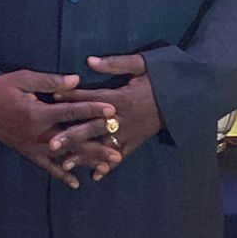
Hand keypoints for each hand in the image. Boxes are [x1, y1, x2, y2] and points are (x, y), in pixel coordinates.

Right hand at [0, 70, 116, 189]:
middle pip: (73, 141)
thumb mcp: (24, 79)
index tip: (112, 111)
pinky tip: (76, 183)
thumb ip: (51, 82)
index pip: (71, 112)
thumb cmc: (0, 88)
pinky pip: (46, 166)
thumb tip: (77, 80)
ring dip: (86, 162)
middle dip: (96, 146)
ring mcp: (32, 146)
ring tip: (106, 167)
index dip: (92, 110)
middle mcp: (38, 134)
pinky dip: (61, 174)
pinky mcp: (27, 152)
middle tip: (118, 151)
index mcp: (38, 113)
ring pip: (64, 157)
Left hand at [55, 54, 163, 179]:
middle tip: (51, 144)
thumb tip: (90, 61)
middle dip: (72, 136)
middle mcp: (123, 118)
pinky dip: (108, 166)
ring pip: (103, 146)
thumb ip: (115, 63)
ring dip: (84, 155)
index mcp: (122, 97)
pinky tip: (94, 176)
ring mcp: (130, 132)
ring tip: (64, 164)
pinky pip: (120, 155)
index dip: (73, 97)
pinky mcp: (137, 141)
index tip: (53, 98)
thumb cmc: (161, 77)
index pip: (92, 98)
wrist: (185, 96)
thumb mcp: (141, 64)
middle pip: (93, 128)